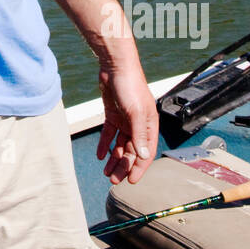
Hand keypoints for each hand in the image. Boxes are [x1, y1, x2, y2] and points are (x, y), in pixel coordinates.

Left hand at [96, 63, 157, 184]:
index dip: (139, 168)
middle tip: (113, 180)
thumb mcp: (136, 112)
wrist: (115, 67)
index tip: (130, 181)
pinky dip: (105, 144)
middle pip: (132, 151)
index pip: (146, 153)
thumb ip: (139, 135)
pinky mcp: (113, 114)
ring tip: (106, 172)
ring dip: (114, 158)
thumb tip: (143, 156)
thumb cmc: (130, 86)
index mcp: (149, 126)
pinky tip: (100, 155)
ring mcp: (125, 120)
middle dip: (123, 166)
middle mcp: (138, 125)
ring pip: (120, 145)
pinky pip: (109, 134)